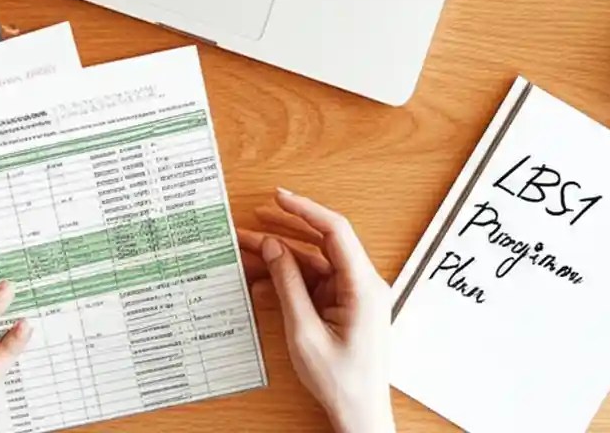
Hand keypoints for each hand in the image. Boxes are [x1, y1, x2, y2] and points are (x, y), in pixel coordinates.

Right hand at [239, 189, 394, 432]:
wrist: (360, 414)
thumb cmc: (340, 381)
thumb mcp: (304, 333)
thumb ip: (288, 286)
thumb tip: (274, 248)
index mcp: (363, 286)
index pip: (335, 231)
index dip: (305, 210)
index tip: (278, 197)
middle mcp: (363, 284)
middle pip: (321, 245)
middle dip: (285, 232)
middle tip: (251, 223)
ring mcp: (354, 295)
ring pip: (314, 264)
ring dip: (282, 259)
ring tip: (246, 251)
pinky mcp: (345, 306)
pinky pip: (315, 285)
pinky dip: (289, 283)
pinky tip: (260, 283)